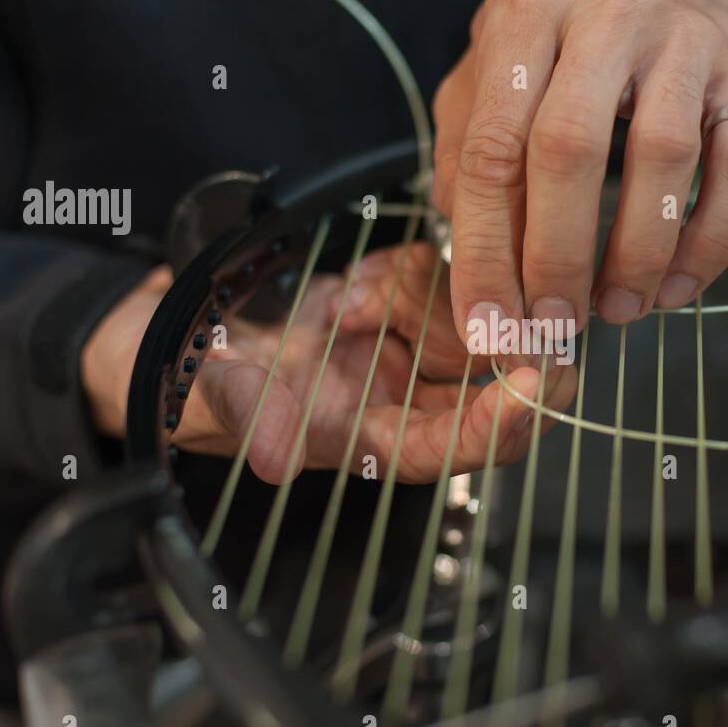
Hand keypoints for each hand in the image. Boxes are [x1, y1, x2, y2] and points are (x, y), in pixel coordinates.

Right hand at [81, 245, 575, 483]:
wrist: (187, 333)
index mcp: (381, 441)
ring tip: (354, 299)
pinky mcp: (406, 295)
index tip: (540, 379)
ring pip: (473, 315)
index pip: (467, 443)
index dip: (508, 420)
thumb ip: (250, 417)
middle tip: (525, 306)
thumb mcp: (220, 397)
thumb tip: (274, 457)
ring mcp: (412, 344)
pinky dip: (401, 269)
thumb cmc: (208, 382)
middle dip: (514, 343)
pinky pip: (437, 273)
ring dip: (424, 299)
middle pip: (501, 379)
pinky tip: (353, 284)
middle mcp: (410, 397)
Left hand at [432, 0, 727, 342]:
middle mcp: (606, 10)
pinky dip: (709, 242)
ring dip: (636, 256)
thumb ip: (468, 158)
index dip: (487, 251)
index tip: (489, 323)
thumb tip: (476, 267)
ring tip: (615, 310)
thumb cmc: (554, 47)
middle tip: (553, 323)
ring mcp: (683, 37)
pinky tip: (674, 287)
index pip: (494, 147)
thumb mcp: (489, 77)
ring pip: (664, 158)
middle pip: (572, 148)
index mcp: (526, 10)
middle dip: (558, 257)